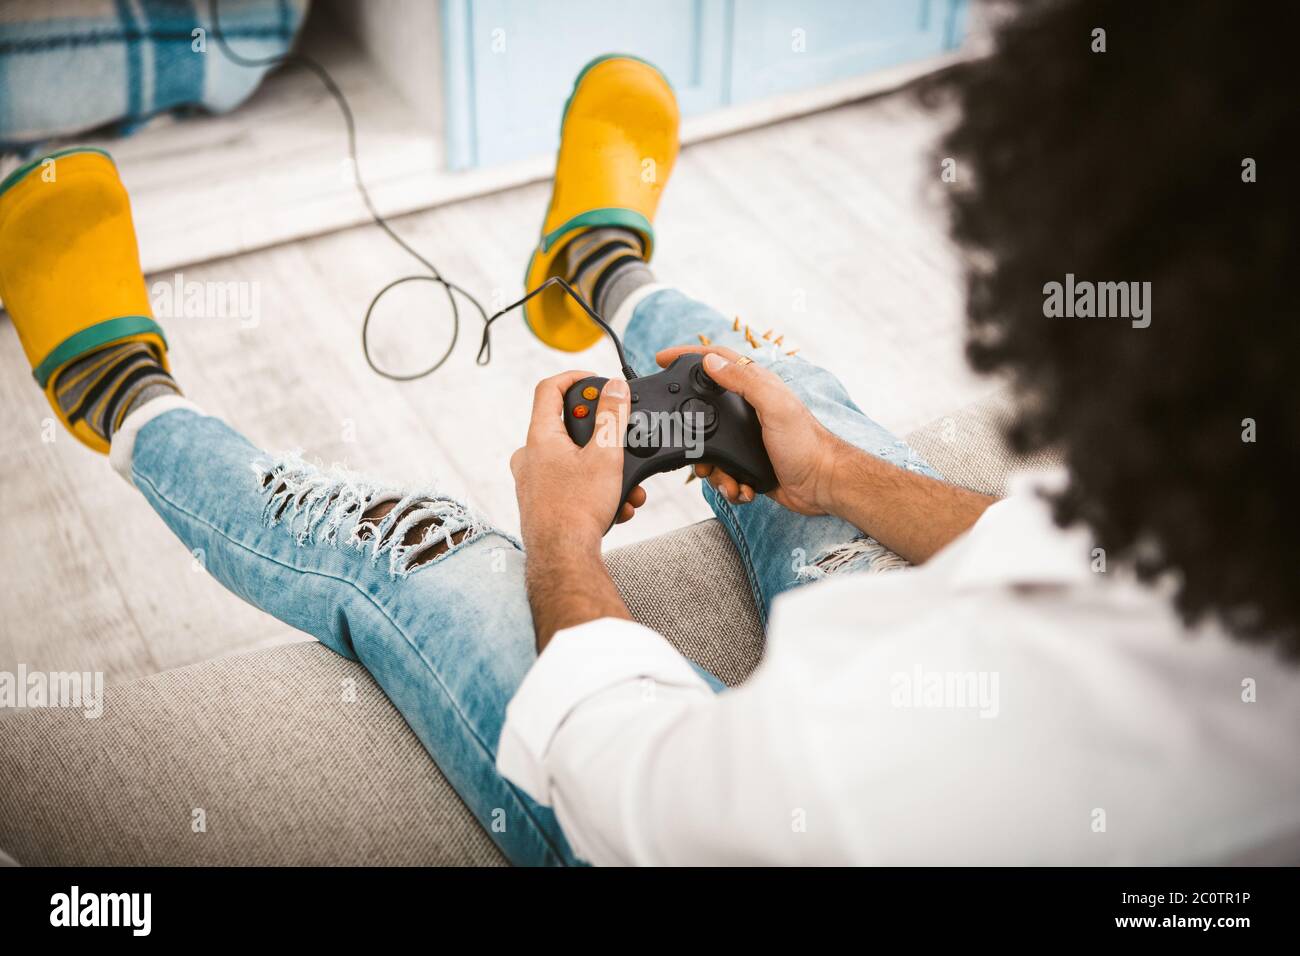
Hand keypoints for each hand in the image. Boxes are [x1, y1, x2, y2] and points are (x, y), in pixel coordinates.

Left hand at [511, 370, 647, 546]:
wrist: (563, 558)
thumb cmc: (577, 509)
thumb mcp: (605, 454)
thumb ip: (612, 415)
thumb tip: (616, 387)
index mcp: (540, 437)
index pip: (549, 389)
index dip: (575, 378)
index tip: (597, 382)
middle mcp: (530, 456)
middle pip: (568, 427)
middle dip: (604, 439)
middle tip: (623, 446)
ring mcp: (533, 481)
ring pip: (574, 461)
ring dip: (606, 471)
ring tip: (628, 488)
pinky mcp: (541, 503)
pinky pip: (571, 485)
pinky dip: (596, 491)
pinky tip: (616, 506)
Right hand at [655, 345, 843, 515]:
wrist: (822, 485)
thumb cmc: (806, 444)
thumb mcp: (774, 406)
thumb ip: (744, 381)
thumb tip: (711, 361)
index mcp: (755, 387)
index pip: (716, 361)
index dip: (688, 356)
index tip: (661, 358)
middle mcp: (748, 408)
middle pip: (703, 409)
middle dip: (692, 433)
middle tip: (686, 446)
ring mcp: (747, 437)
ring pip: (709, 447)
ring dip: (713, 468)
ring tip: (725, 478)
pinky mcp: (747, 463)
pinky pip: (723, 471)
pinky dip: (728, 483)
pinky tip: (742, 487)